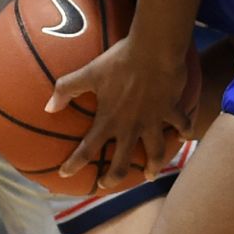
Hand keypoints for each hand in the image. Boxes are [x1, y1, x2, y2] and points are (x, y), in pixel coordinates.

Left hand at [47, 36, 194, 187]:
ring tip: (151, 175)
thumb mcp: (89, 73)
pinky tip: (185, 136)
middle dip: (113, 178)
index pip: (87, 149)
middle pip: (122, 163)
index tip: (64, 174)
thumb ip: (66, 89)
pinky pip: (181, 124)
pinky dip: (185, 131)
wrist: (154, 49)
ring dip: (154, 166)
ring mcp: (153, 120)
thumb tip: (48, 107)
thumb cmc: (119, 61)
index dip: (74, 164)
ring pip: (156, 152)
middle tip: (107, 183)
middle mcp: (131, 127)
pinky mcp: (171, 109)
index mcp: (109, 120)